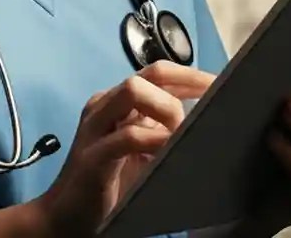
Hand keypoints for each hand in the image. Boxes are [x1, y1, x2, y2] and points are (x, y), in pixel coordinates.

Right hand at [31, 60, 214, 235]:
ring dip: (169, 110)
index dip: (193, 75)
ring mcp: (95, 127)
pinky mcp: (92, 156)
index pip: (158, 72)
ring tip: (183, 134)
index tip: (223, 86)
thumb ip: (162, 130)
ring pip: (134, 91)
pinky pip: (128, 136)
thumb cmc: (111, 184)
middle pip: (151, 73)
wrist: (66, 217)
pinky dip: (155, 141)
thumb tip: (205, 117)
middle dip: (189, 84)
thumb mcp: (143, 150)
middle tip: (214, 105)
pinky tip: (168, 154)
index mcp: (117, 102)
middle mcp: (104, 105)